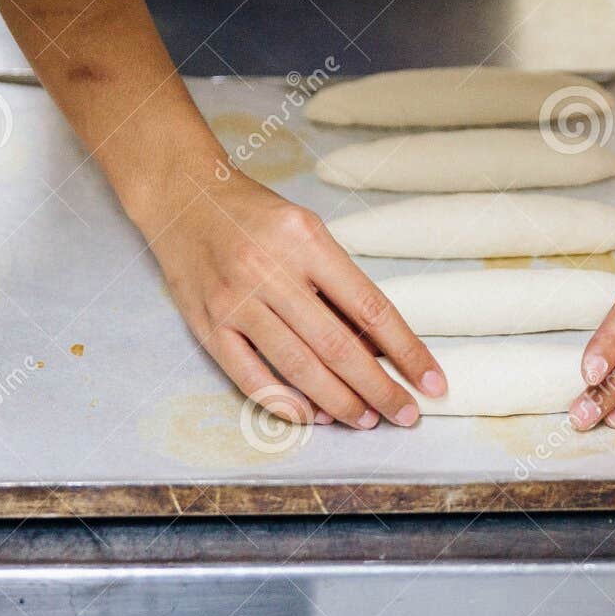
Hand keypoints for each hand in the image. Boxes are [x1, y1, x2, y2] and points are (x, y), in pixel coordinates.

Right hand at [141, 168, 445, 428]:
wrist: (182, 196)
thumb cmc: (255, 215)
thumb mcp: (306, 230)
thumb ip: (337, 285)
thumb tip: (378, 348)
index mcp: (306, 240)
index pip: (370, 307)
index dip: (407, 351)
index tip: (432, 381)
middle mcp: (269, 270)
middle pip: (338, 346)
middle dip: (379, 388)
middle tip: (406, 415)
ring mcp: (235, 300)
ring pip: (298, 367)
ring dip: (339, 402)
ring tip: (367, 419)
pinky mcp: (207, 325)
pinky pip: (251, 377)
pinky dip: (286, 403)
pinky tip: (314, 416)